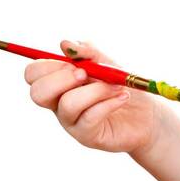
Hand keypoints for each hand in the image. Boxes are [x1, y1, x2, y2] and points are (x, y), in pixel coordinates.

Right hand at [25, 38, 161, 155]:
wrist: (147, 113)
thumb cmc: (121, 86)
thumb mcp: (106, 63)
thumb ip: (87, 52)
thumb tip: (64, 44)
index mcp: (58, 83)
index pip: (33, 74)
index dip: (49, 66)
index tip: (75, 63)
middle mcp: (58, 104)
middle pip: (37, 93)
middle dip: (62, 79)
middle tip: (86, 74)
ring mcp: (71, 122)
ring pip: (68, 104)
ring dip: (95, 90)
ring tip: (117, 86)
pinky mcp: (88, 136)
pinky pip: (90, 117)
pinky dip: (109, 103)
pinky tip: (123, 97)